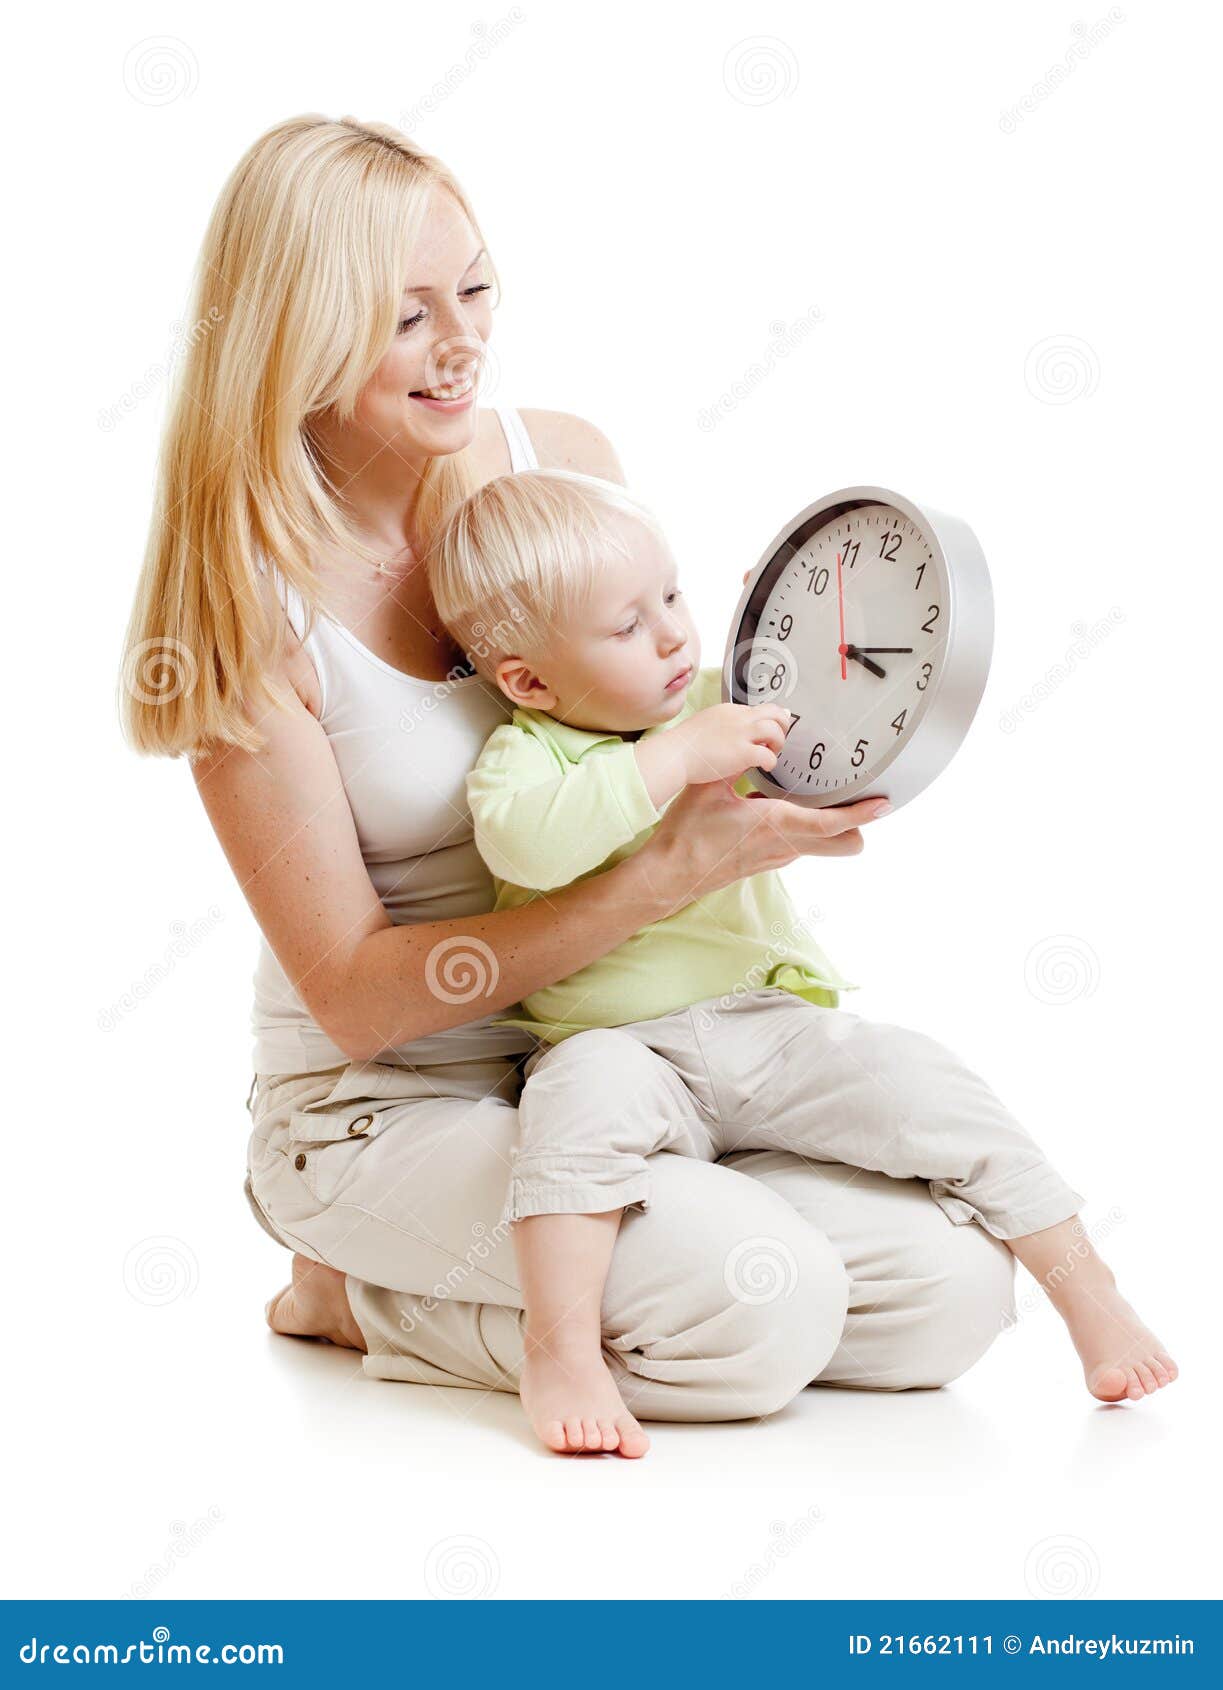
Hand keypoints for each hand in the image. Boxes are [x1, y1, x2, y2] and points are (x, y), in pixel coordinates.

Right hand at [637, 780, 889, 914]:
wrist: (671, 875)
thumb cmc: (687, 835)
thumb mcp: (708, 788)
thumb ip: (735, 762)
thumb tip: (754, 740)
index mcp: (775, 825)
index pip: (831, 823)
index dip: (861, 814)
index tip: (883, 803)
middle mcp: (785, 845)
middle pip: (844, 844)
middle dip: (858, 824)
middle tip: (862, 797)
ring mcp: (780, 855)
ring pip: (825, 844)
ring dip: (833, 823)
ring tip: (830, 792)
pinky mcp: (770, 859)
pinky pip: (803, 842)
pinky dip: (808, 825)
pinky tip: (790, 804)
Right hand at [674, 701, 791, 784]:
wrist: (673, 754)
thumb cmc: (683, 746)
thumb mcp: (705, 723)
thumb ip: (723, 724)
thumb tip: (736, 732)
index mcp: (729, 710)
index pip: (758, 710)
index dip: (767, 722)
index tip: (765, 735)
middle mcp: (739, 718)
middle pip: (775, 712)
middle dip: (782, 727)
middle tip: (775, 743)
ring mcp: (741, 734)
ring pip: (776, 730)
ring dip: (778, 744)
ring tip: (770, 754)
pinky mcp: (742, 753)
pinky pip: (769, 755)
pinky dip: (771, 762)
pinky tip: (764, 768)